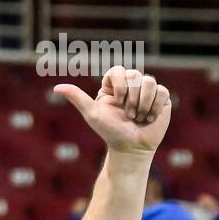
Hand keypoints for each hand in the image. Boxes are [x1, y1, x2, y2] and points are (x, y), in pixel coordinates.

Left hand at [54, 66, 170, 154]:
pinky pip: (161, 92)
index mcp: (114, 86)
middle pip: (135, 75)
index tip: (117, 102)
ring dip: (142, 105)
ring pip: (149, 82)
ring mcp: (147, 90)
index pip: (118, 70)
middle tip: (128, 115)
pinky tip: (149, 119)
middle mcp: (131, 85)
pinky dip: (154, 108)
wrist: (131, 149)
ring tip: (138, 119)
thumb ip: (77, 98)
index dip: (119, 85)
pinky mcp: (162, 98)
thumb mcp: (92, 114)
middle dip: (131, 99)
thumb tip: (56, 88)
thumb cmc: (110, 132)